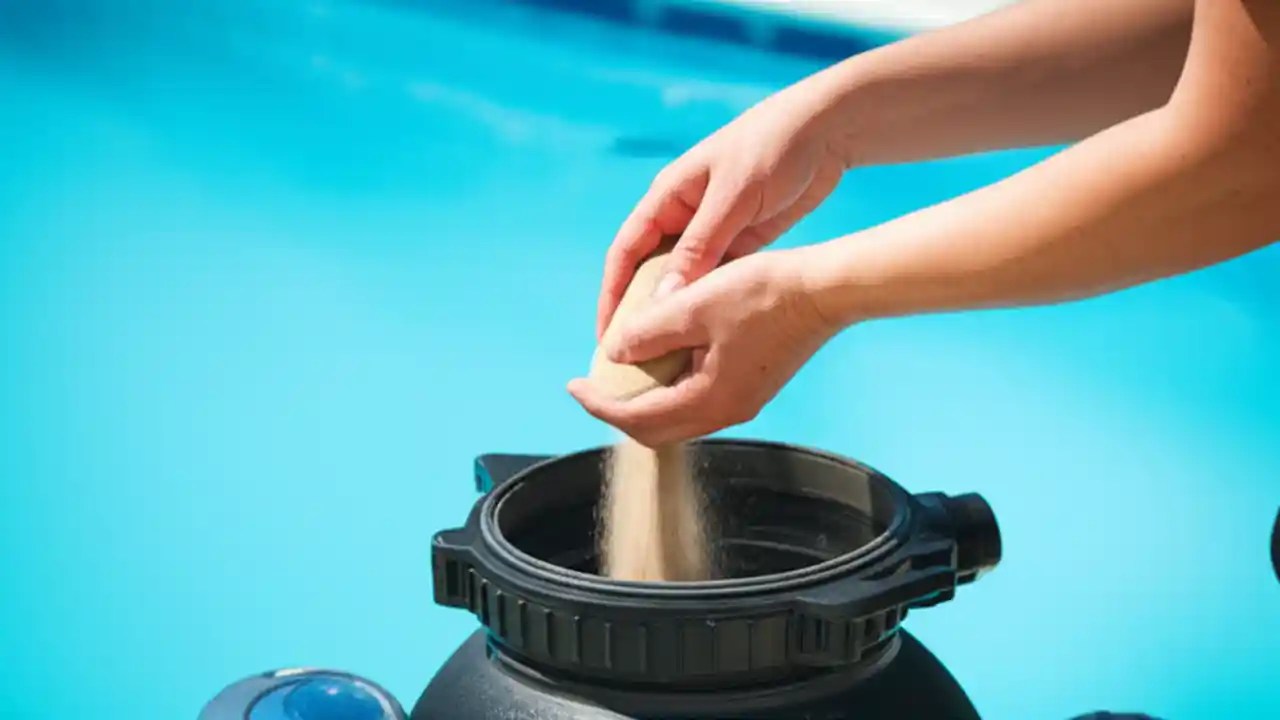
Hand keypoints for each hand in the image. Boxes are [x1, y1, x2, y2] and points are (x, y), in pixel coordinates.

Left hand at [571, 250, 835, 444]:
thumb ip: (649, 333)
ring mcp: (742, 402)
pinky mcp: (751, 387)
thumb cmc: (766, 293)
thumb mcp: (694, 304)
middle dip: (617, 412)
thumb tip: (614, 352)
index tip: (572, 387)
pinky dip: (669, 390)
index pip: (637, 419)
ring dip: (644, 402)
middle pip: (657, 431)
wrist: (826, 291)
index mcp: (710, 399)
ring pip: (678, 419)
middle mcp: (726, 411)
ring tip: (620, 375)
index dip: (598, 405)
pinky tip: (660, 362)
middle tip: (591, 389)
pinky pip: (698, 401)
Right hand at [596, 81, 847, 338]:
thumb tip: (664, 300)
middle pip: (650, 273)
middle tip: (634, 358)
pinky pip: (717, 280)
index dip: (612, 296)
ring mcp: (713, 231)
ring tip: (671, 358)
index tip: (606, 337)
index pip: (625, 253)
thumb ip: (700, 247)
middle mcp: (683, 216)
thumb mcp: (734, 198)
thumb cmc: (773, 148)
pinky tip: (710, 336)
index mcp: (668, 198)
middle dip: (640, 313)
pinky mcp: (743, 241)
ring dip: (677, 314)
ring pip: (685, 281)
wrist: (826, 129)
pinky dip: (710, 305)